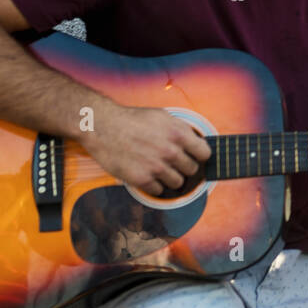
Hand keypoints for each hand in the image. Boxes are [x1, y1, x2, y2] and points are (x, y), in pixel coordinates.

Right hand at [82, 102, 211, 196]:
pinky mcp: (141, 179)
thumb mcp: (163, 117)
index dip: (200, 156)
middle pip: (192, 170)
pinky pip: (159, 190)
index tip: (195, 157)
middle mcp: (170, 151)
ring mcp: (156, 167)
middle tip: (173, 162)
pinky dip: (154, 185)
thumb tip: (197, 142)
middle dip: (185, 167)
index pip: (205, 153)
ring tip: (160, 169)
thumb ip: (181, 130)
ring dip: (171, 178)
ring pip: (178, 183)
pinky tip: (147, 174)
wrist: (102, 126)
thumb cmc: (132, 119)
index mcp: (178, 133)